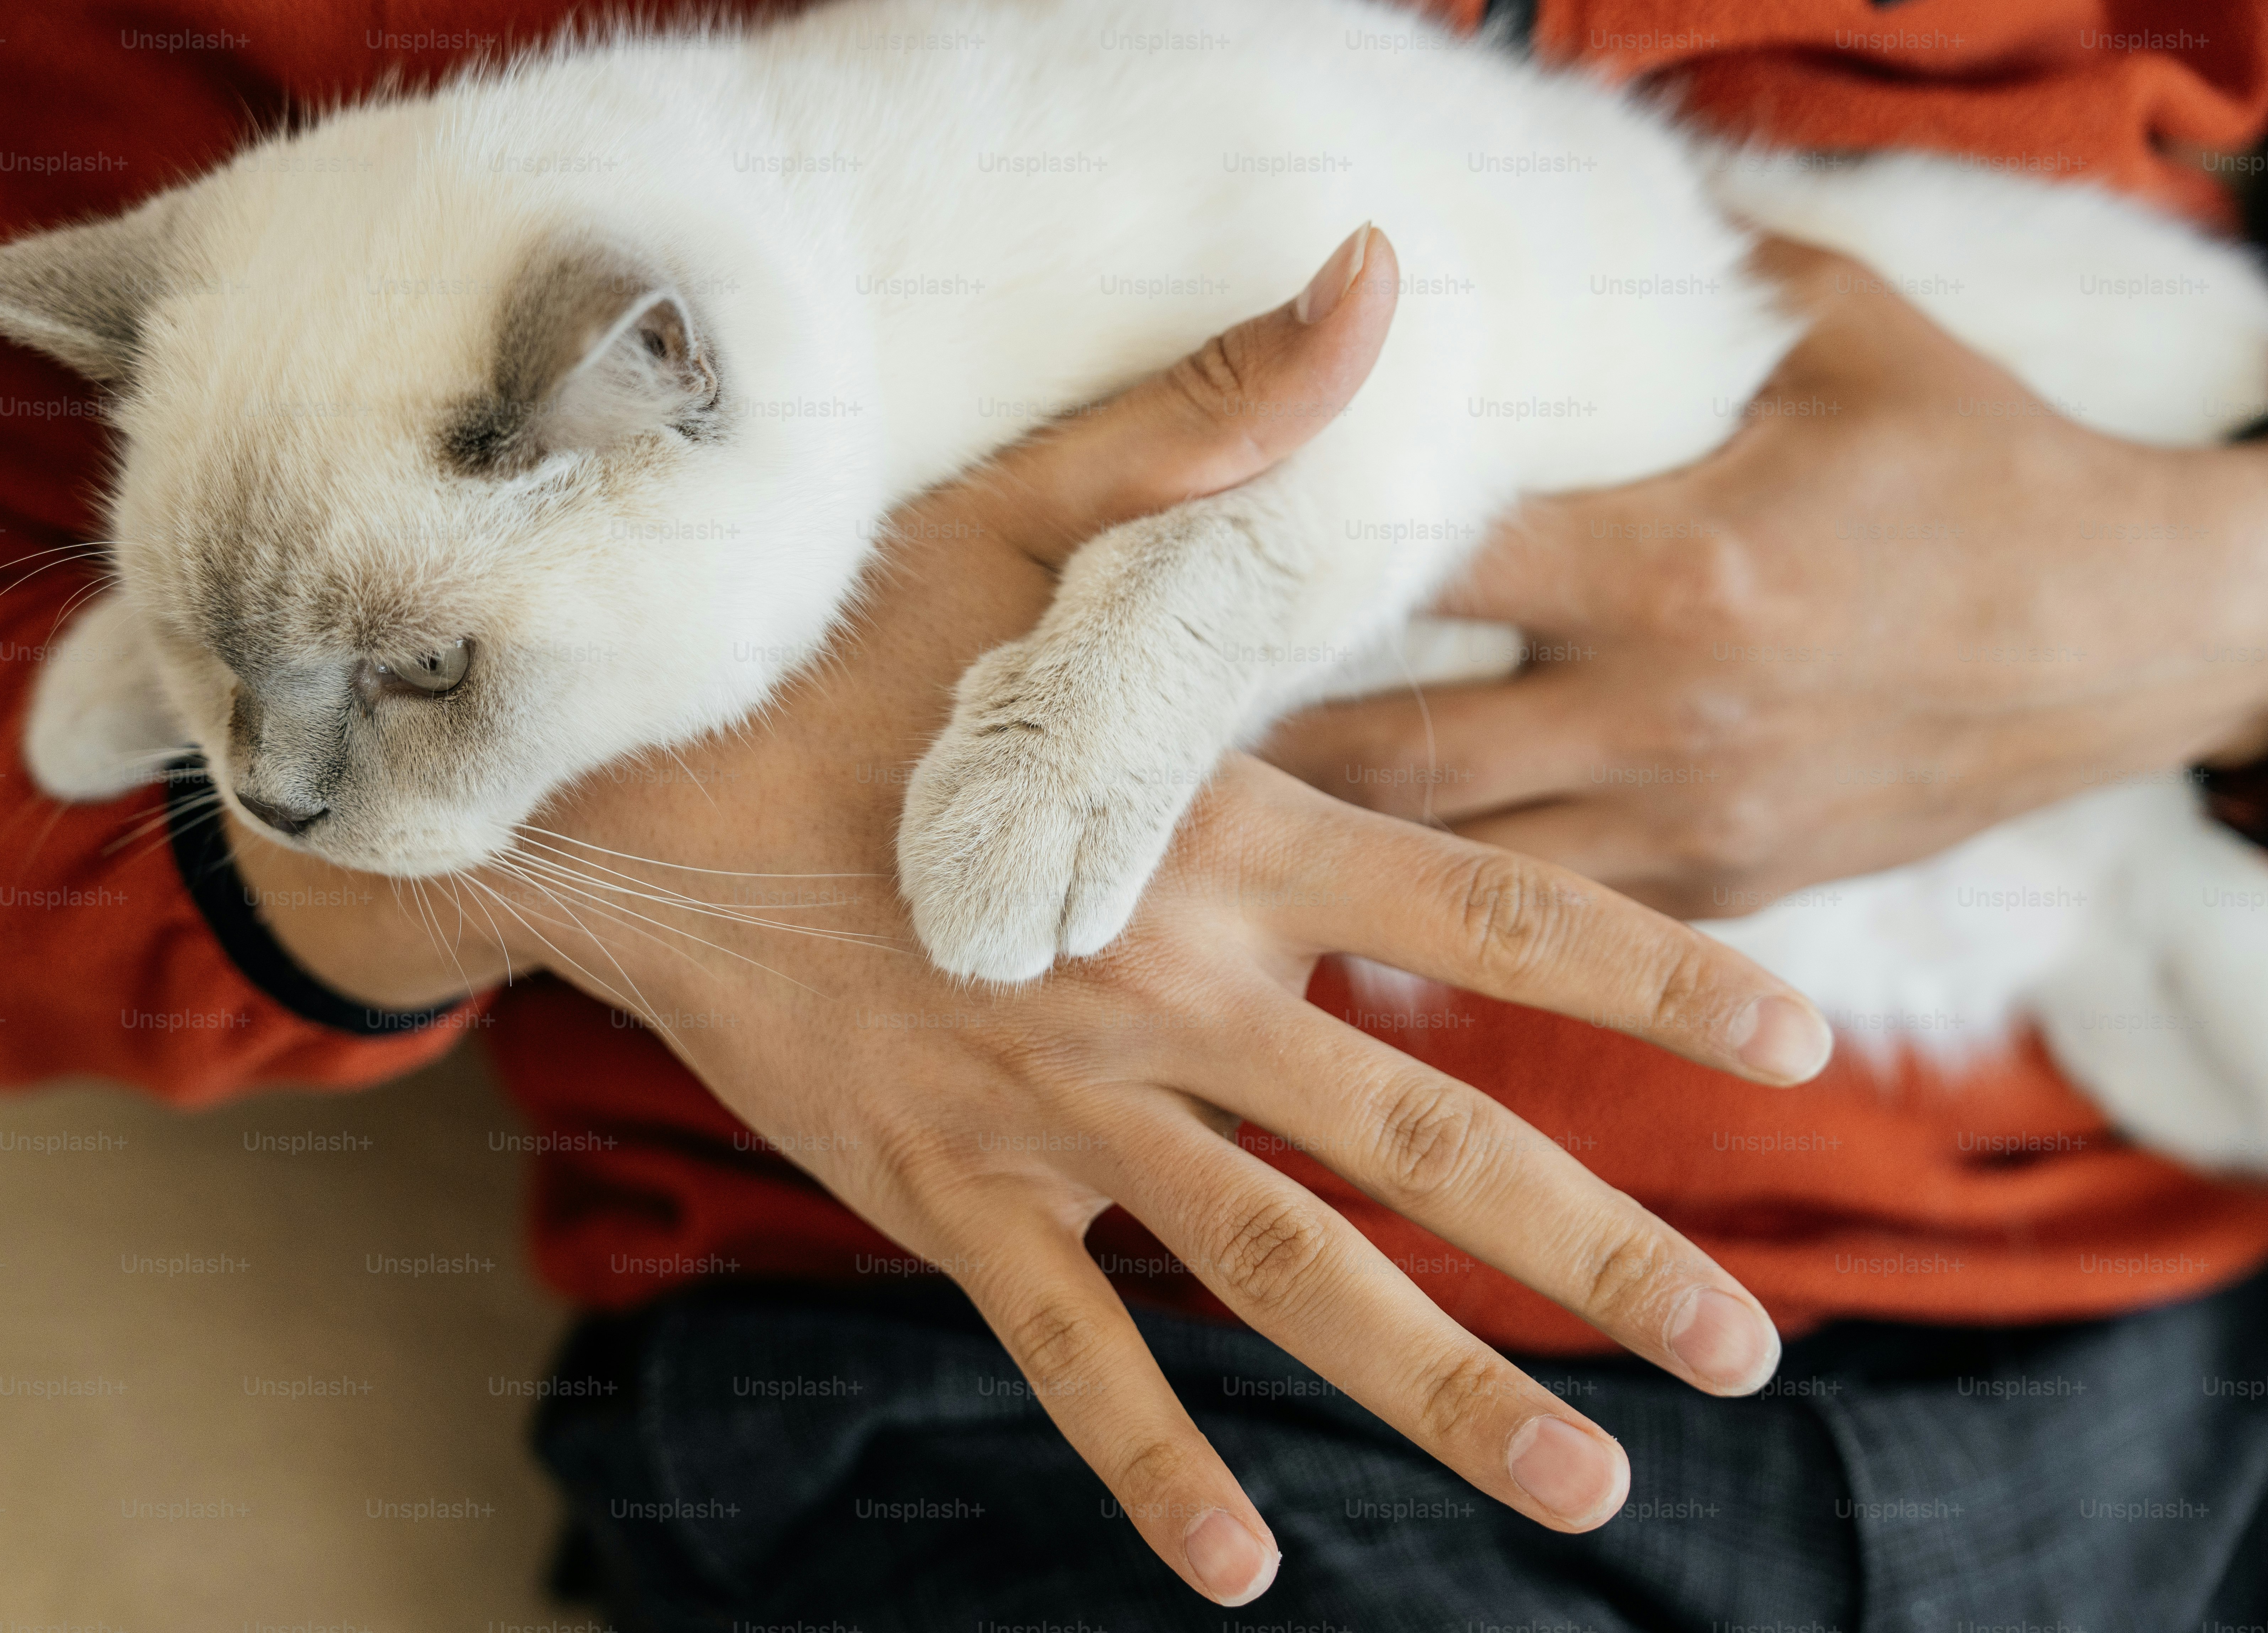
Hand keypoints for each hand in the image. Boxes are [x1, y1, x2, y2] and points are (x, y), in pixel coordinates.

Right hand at [235, 229, 1832, 1604]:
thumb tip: (1368, 284)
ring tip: (1587, 1481)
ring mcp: (1053, 1115)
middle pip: (1419, 1133)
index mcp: (1202, 837)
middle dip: (1596, 1243)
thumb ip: (1210, 425)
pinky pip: (1070, 1345)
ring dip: (1435, 1383)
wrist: (624, 803)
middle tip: (1748, 1346)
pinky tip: (1243, 1565)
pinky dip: (1150, 1456)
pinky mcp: (948, 1194)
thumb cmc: (827, 656)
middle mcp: (1159, 993)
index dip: (1643, 971)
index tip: (1793, 1046)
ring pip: (1282, 1268)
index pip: (1475, 903)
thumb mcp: (1012, 515)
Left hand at [1262, 239, 2267, 919]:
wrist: (2140, 631)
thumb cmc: (1981, 466)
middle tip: (1127, 731)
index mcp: (1675, 560)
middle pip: (1392, 738)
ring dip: (1324, 847)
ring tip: (1199, 831)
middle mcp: (1664, 708)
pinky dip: (1439, 907)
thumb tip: (1561, 186)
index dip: (1284, 563)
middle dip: (1255, 743)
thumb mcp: (1848, 333)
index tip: (1172, 566)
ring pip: (1446, 864)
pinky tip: (1345, 892)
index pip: (1422, 565)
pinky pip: (1541, 920)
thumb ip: (1695, 270)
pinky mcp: (1721, 890)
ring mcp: (1690, 818)